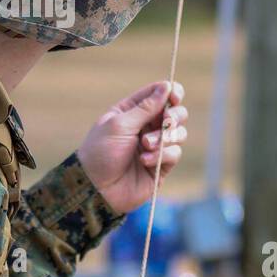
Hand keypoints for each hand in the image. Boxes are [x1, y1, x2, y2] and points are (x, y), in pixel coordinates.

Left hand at [76, 81, 187, 213]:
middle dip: (174, 116)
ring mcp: (154, 146)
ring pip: (179, 132)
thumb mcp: (120, 124)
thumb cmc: (101, 153)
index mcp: (131, 111)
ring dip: (166, 136)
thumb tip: (166, 87)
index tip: (174, 96)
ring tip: (146, 145)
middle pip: (175, 112)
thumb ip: (145, 107)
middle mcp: (145, 127)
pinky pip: (174, 153)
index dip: (171, 92)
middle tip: (166, 122)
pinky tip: (144, 161)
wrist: (96, 189)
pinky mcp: (161, 165)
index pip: (158, 94)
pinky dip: (162, 155)